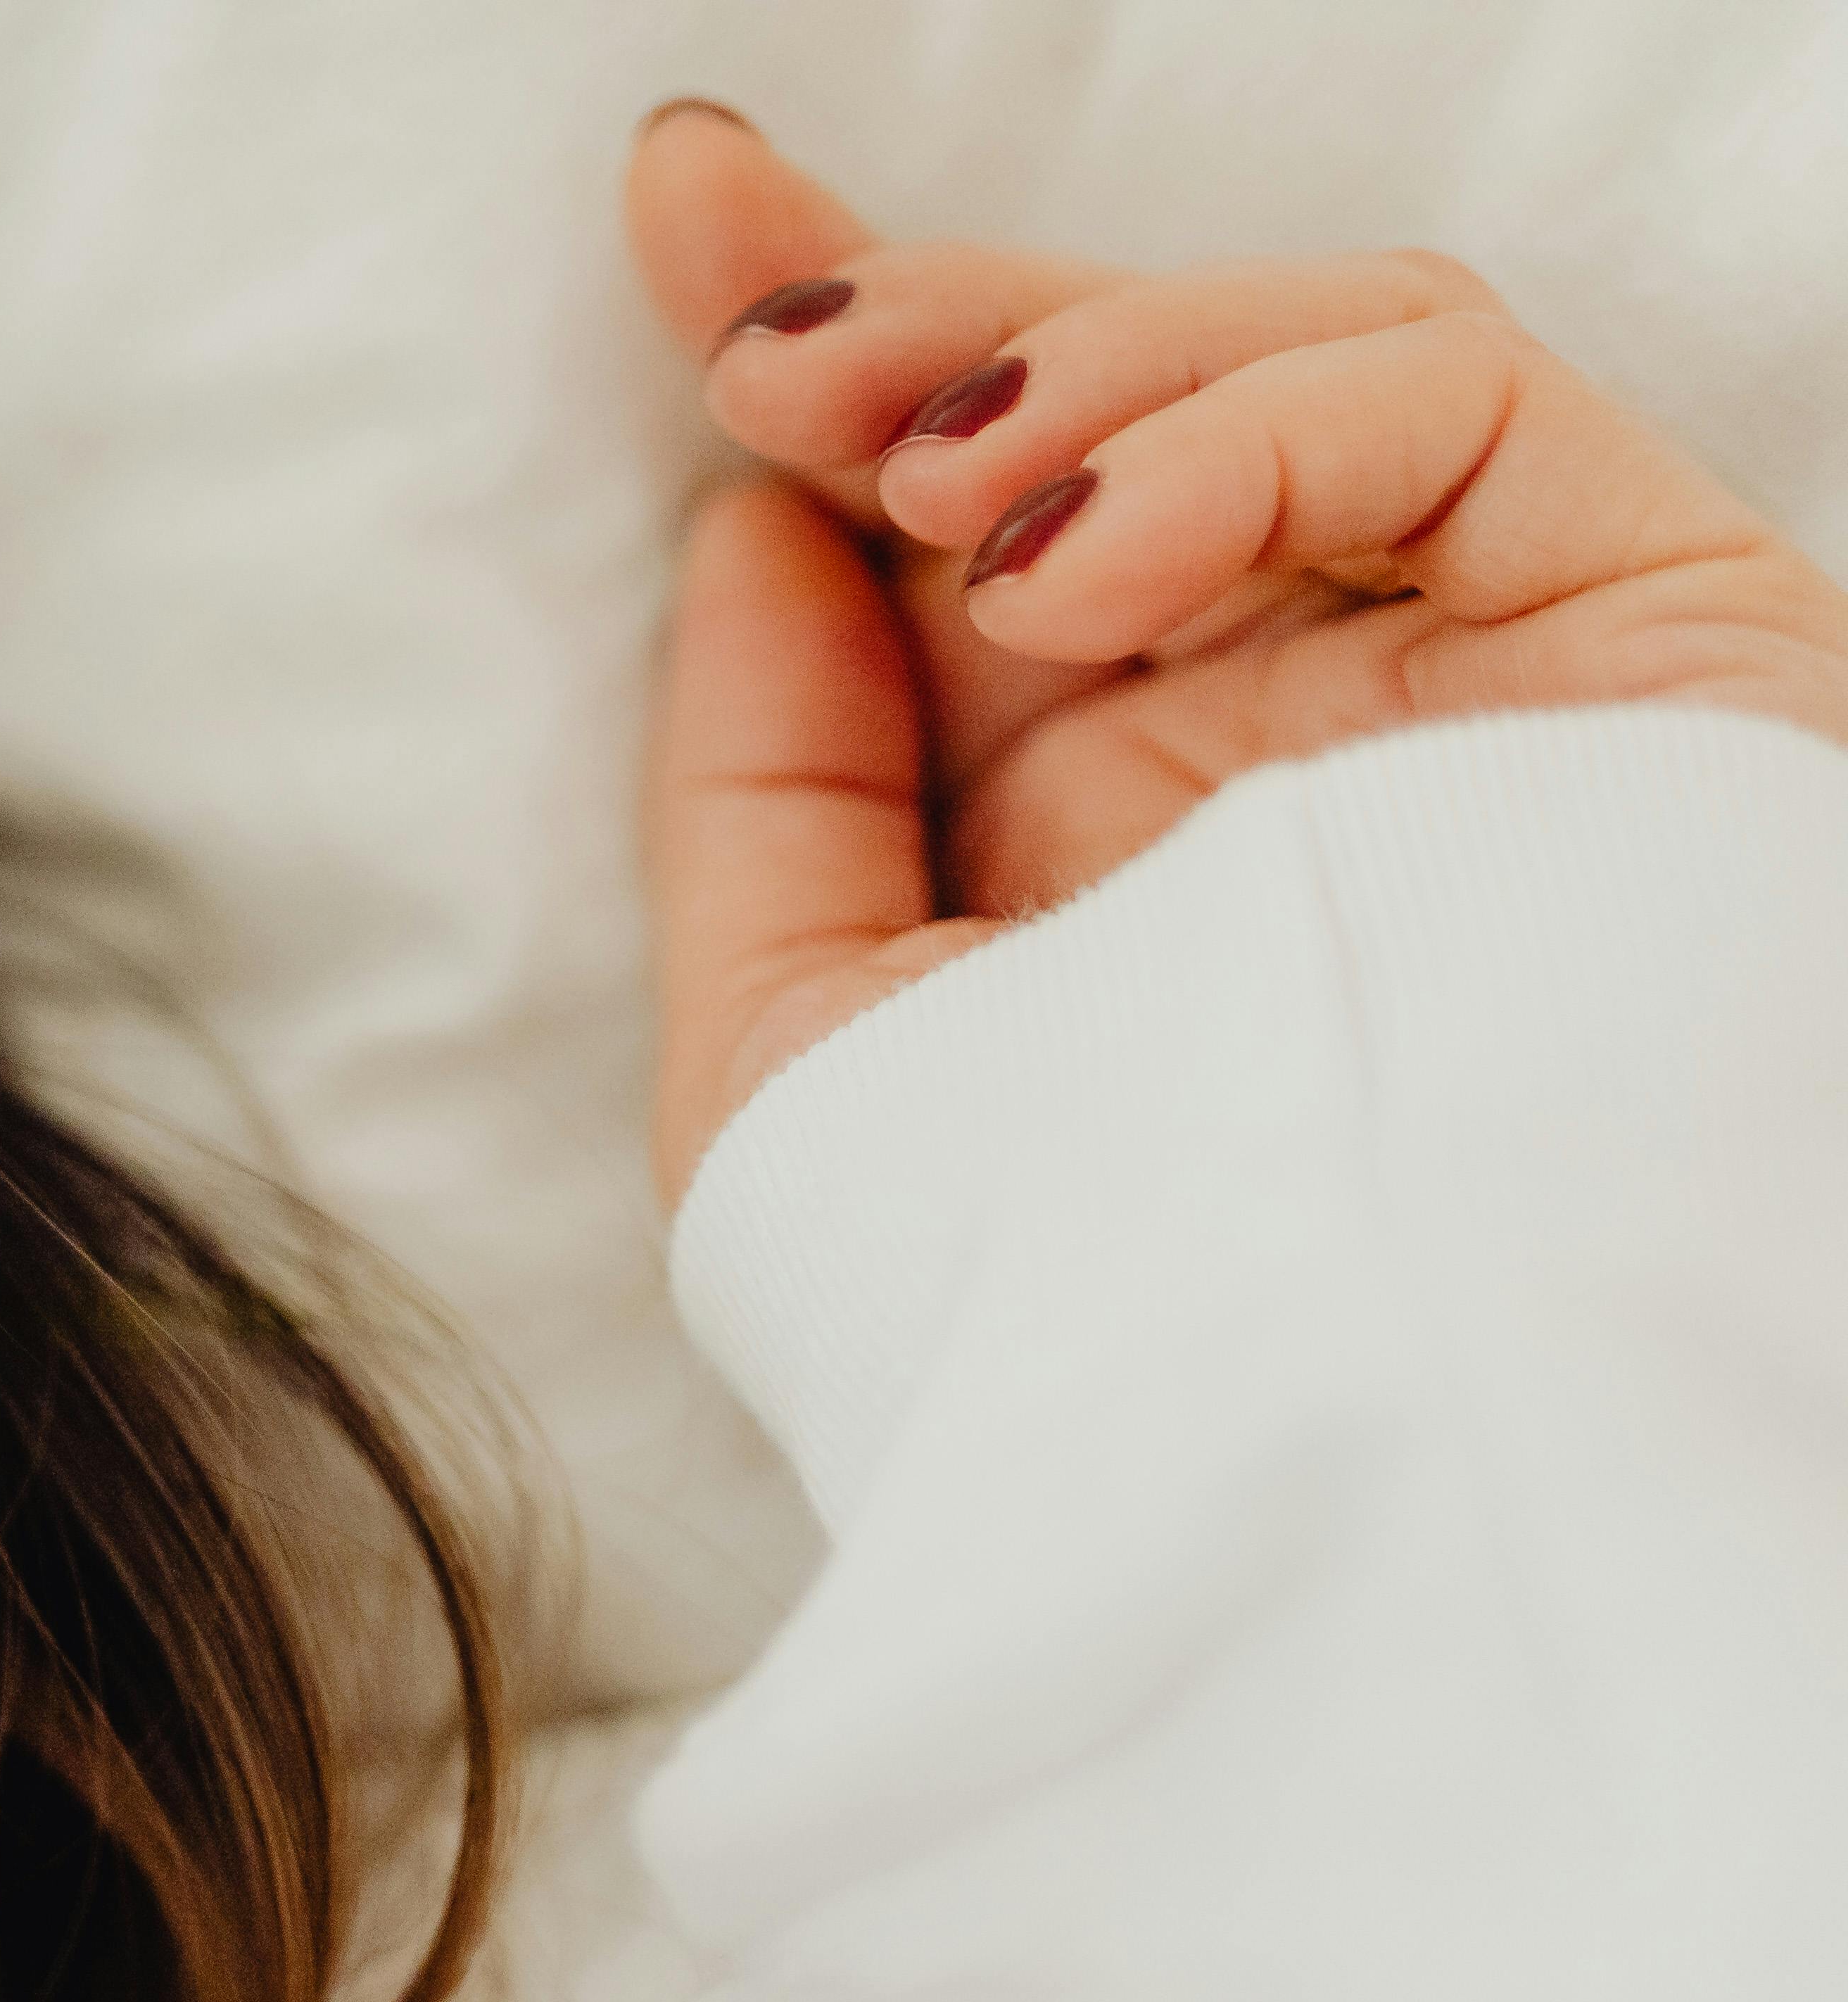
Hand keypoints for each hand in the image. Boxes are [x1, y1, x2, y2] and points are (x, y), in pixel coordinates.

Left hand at [626, 103, 1847, 1198]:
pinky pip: (1448, 399)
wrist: (1308, 1445)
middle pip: (1131, 400)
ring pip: (1291, 356)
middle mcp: (1302, 730)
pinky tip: (1070, 568)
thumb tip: (742, 528)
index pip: (983, 507)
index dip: (848, 328)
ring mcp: (1485, 671)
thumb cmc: (1052, 1303)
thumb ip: (763, 789)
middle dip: (927, 315)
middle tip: (764, 339)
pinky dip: (1237, 430)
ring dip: (1065, 363)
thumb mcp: (798, 1049)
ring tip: (922, 487)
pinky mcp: (1659, 622)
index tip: (682, 215)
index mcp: (1109, 823)